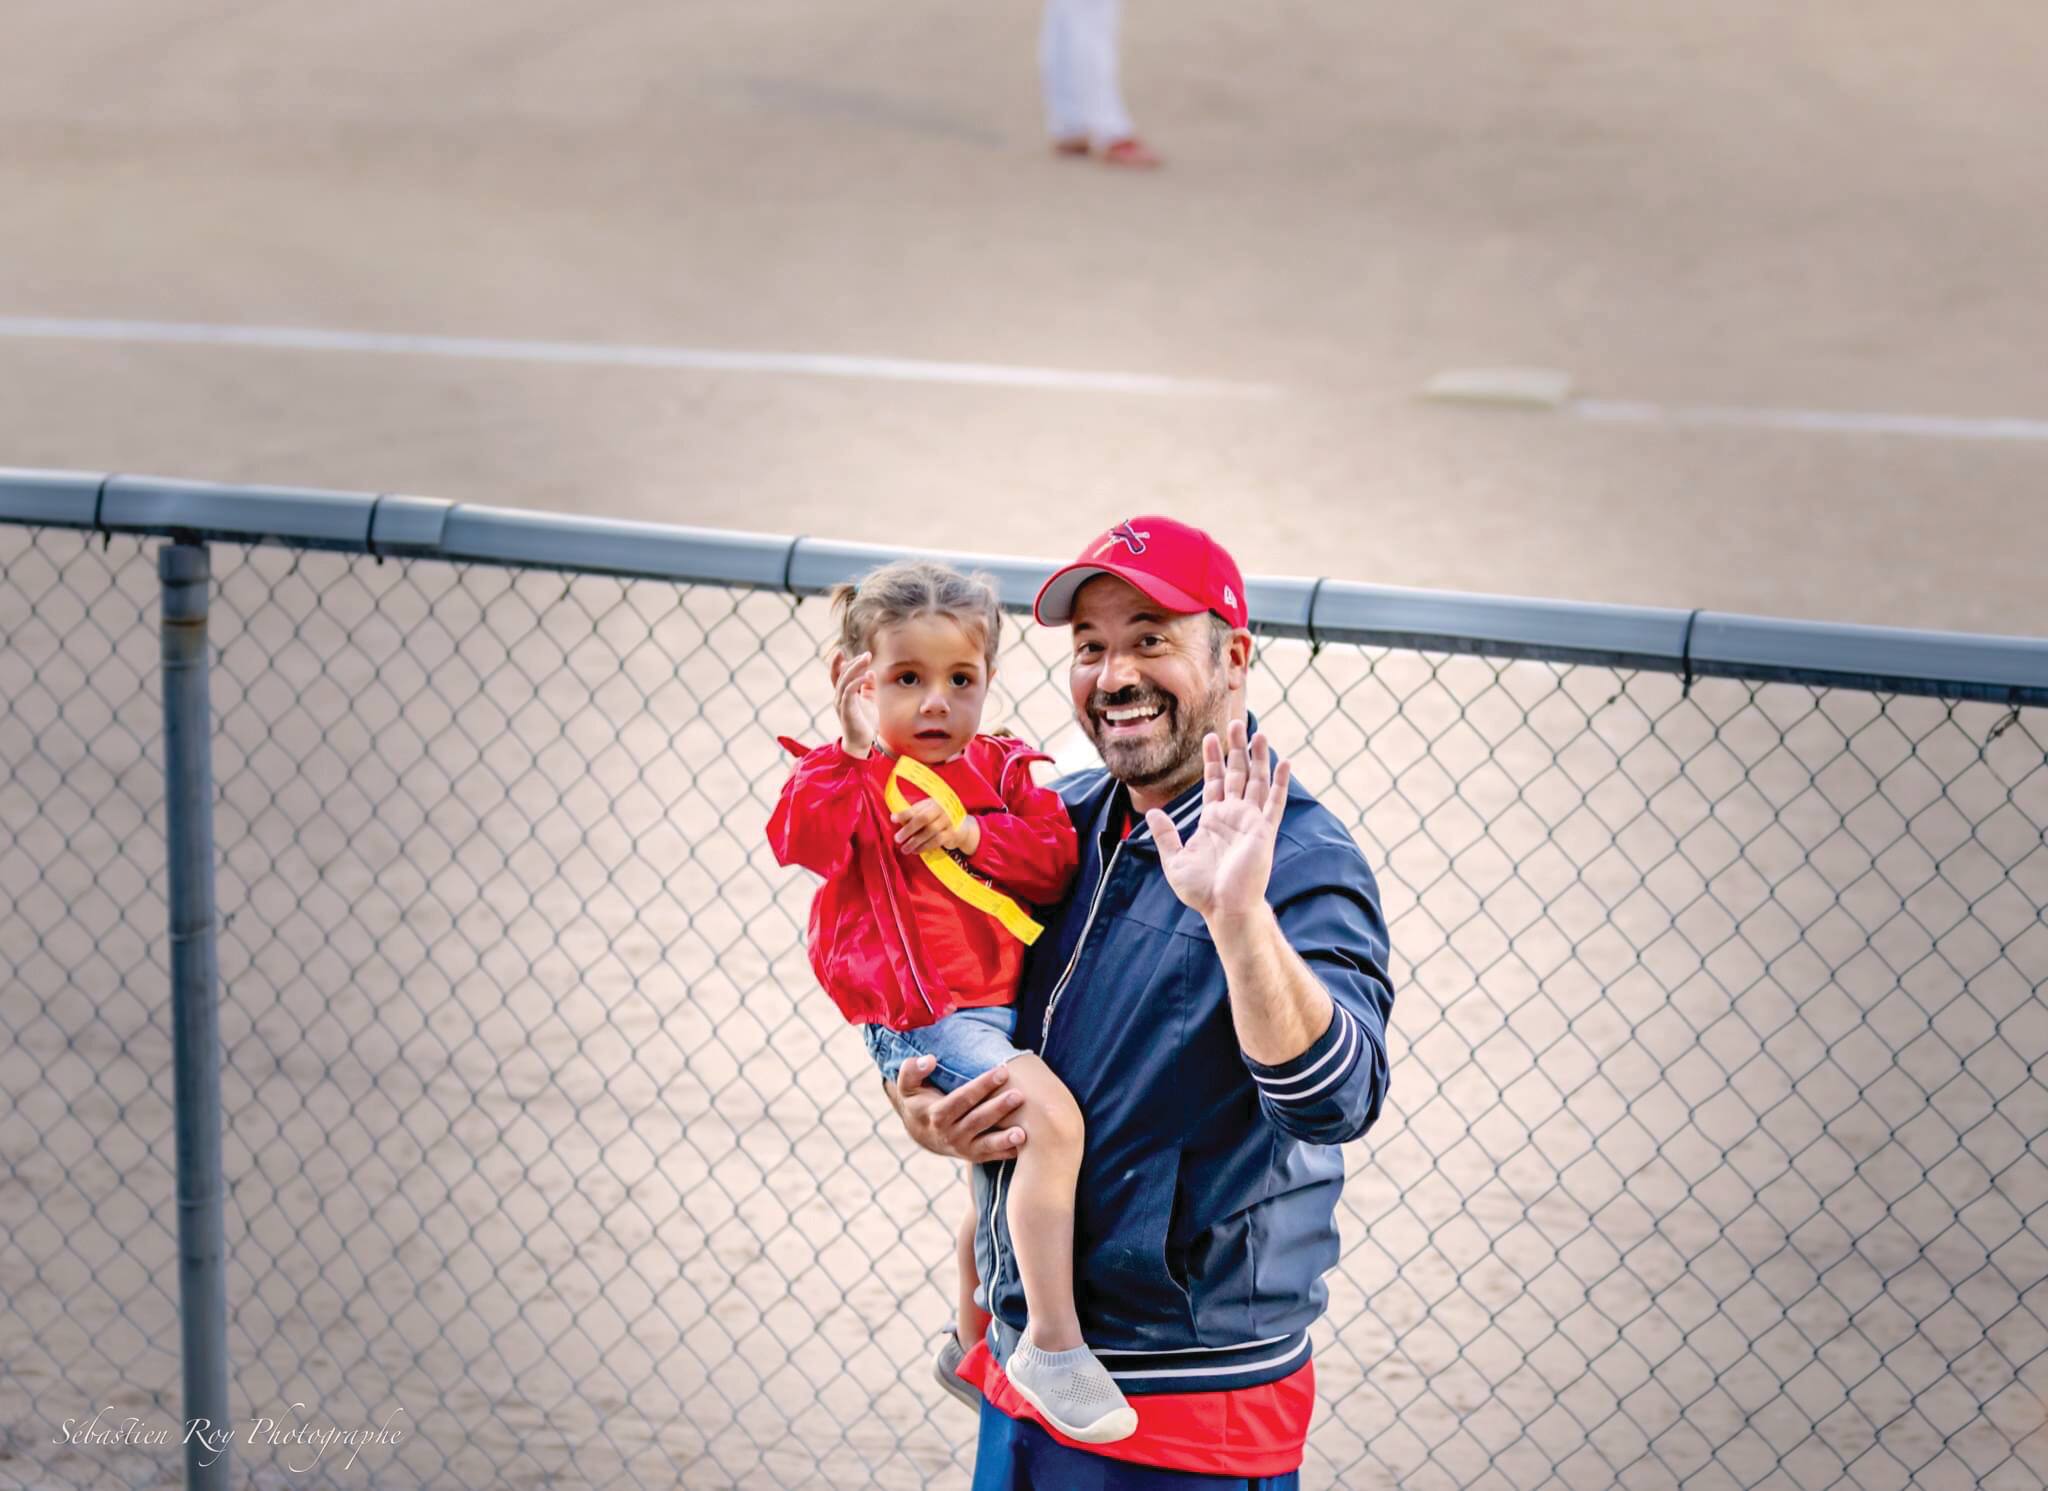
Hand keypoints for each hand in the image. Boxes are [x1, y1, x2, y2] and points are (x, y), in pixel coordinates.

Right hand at [830, 649, 877, 757]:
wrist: (862, 742)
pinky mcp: (847, 710)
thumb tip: (870, 672)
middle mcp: (839, 697)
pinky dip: (857, 682)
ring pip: (844, 680)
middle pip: (840, 674)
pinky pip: (849, 691)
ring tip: (866, 659)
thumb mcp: (869, 701)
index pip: (837, 675)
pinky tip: (867, 676)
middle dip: (852, 662)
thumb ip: (869, 687)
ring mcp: (841, 703)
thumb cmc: (865, 722)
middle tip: (866, 654)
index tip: (842, 650)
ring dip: (855, 668)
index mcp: (843, 694)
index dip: (837, 662)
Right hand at [885, 1056, 1027, 1161]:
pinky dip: (1007, 1153)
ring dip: (1004, 1139)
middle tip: (1019, 1095)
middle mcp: (949, 1134)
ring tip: (1022, 1132)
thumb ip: (912, 1069)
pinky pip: (991, 1156)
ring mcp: (962, 1148)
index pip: (961, 1099)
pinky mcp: (973, 1156)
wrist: (920, 1132)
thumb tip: (929, 1059)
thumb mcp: (907, 1085)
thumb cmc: (919, 1101)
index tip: (1002, 1071)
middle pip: (976, 1120)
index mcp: (935, 1115)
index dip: (982, 1086)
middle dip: (998, 1108)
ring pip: (985, 1143)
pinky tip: (1025, 1147)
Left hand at [893, 798, 979, 856]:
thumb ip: (914, 815)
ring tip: (905, 849)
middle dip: (908, 830)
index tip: (893, 819)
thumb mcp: (927, 812)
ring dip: (915, 842)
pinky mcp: (952, 833)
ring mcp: (949, 820)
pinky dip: (924, 847)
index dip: (904, 813)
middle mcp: (942, 809)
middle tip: (897, 839)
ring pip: (929, 832)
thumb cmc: (938, 818)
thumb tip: (896, 820)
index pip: (916, 807)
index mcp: (932, 802)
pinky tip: (916, 850)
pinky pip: (936, 841)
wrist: (962, 827)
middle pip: (923, 819)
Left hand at [1146, 718, 1291, 926]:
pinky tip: (1285, 763)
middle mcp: (1234, 815)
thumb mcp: (1174, 859)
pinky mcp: (1264, 831)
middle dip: (1236, 748)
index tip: (1210, 736)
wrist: (1223, 908)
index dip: (1212, 759)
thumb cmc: (1201, 890)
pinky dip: (1281, 783)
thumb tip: (1153, 812)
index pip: (1214, 781)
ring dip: (1258, 757)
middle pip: (1237, 774)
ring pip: (1257, 781)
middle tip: (1235, 722)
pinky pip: (1275, 803)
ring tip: (1257, 732)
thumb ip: (1165, 834)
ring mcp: (1251, 821)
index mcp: (1214, 819)